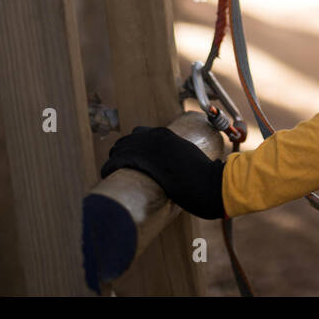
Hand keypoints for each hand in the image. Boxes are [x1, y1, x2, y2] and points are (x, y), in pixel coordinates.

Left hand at [100, 125, 226, 219]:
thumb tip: (172, 171)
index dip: (130, 147)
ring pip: (119, 149)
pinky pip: (118, 161)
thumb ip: (175, 157)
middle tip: (116, 167)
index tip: (128, 158)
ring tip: (109, 171)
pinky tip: (106, 174)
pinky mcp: (145, 162)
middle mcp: (155, 136)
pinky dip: (109, 167)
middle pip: (125, 141)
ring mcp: (150, 148)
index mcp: (166, 134)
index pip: (137, 133)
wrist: (211, 184)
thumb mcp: (187, 158)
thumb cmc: (203, 176)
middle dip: (118, 153)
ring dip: (112, 160)